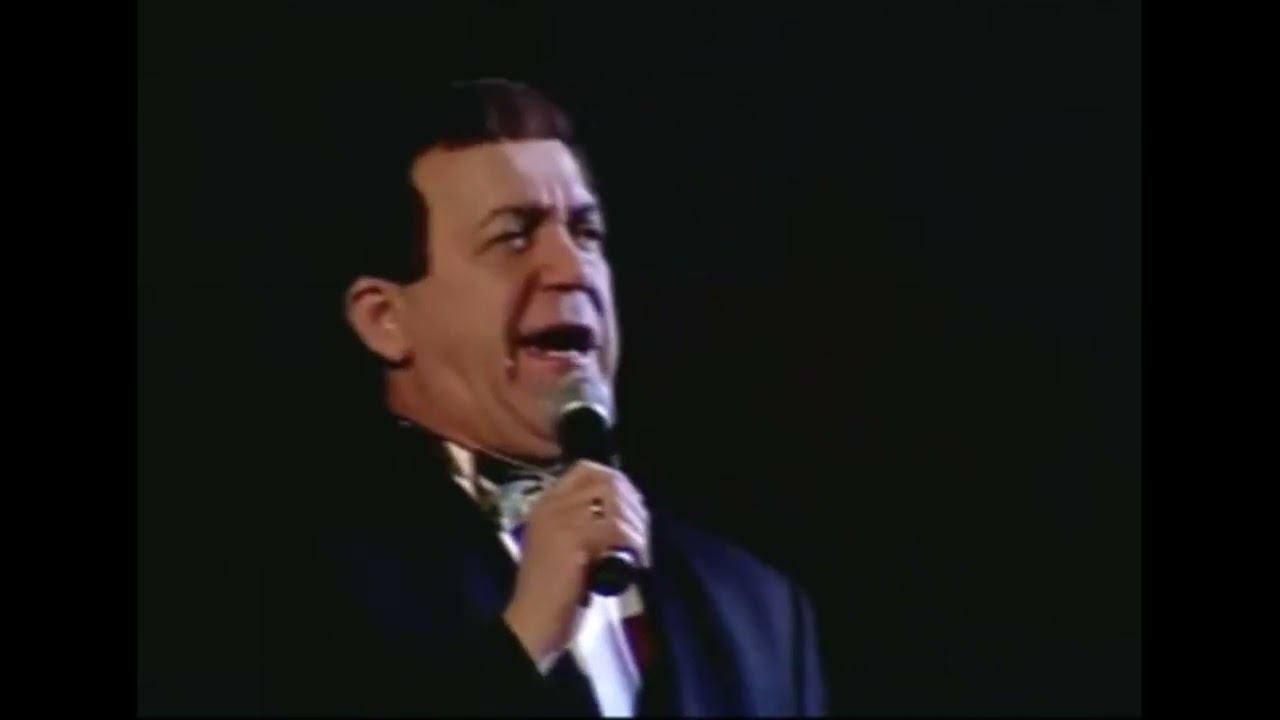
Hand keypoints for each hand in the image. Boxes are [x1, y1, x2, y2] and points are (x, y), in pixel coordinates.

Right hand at [501, 461, 649, 666]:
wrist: (532, 622)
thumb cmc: (552, 592)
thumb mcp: (565, 548)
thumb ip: (584, 525)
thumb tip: (625, 512)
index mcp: (545, 503)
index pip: (586, 470)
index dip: (618, 482)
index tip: (635, 505)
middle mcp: (549, 505)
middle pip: (605, 483)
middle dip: (633, 505)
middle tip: (644, 532)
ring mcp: (558, 520)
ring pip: (613, 505)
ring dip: (636, 526)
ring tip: (642, 549)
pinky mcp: (570, 539)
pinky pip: (613, 529)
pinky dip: (632, 543)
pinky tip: (637, 559)